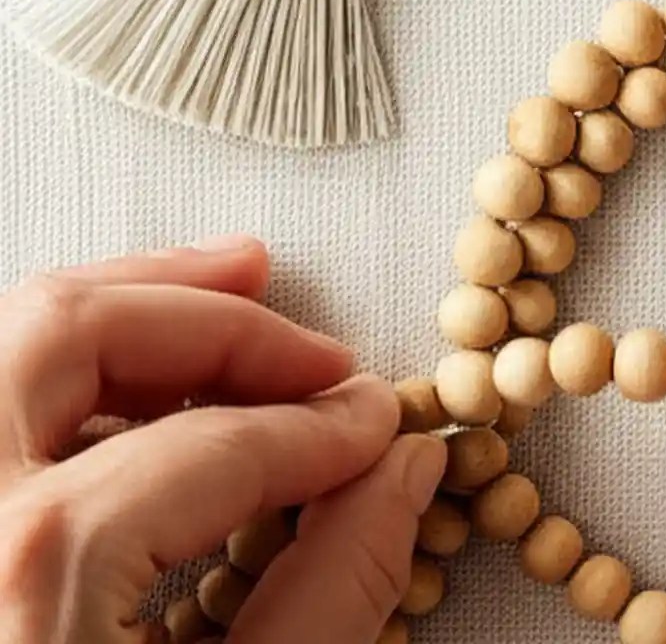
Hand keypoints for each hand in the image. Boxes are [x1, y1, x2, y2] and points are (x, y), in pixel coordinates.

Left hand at [0, 236, 444, 643]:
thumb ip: (331, 592)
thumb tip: (399, 476)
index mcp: (31, 567)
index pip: (210, 445)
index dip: (318, 425)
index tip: (372, 425)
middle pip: (69, 332)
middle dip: (213, 315)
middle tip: (307, 341)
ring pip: (9, 341)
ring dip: (133, 308)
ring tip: (229, 302)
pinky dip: (69, 369)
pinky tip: (143, 389)